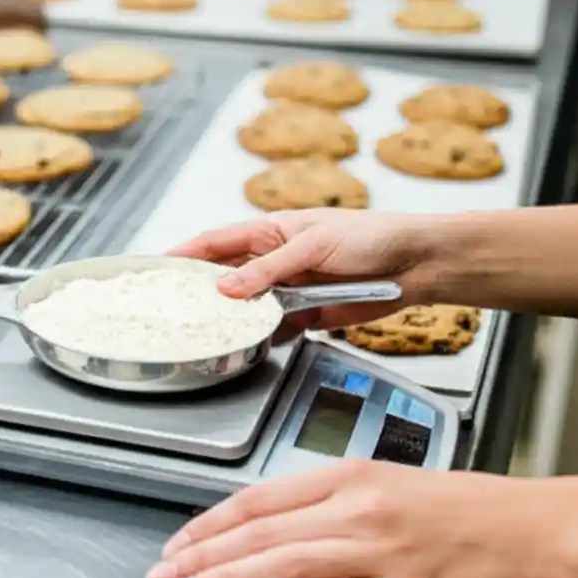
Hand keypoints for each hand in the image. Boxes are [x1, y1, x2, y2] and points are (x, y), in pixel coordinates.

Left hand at [144, 460, 577, 577]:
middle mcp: (355, 509)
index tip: (177, 541)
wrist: (523, 529)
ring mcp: (375, 552)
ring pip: (280, 564)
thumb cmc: (455, 504)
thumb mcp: (380, 478)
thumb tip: (260, 523)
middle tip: (164, 572)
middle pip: (257, 532)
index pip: (257, 497)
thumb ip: (321, 497)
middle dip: (201, 554)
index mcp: (347, 475)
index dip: (208, 522)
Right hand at [169, 209, 442, 330]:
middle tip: (174, 306)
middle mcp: (276, 260)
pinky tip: (251, 346)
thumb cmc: (373, 236)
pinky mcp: (308, 314)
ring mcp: (291, 288)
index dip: (187, 252)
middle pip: (228, 277)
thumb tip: (227, 287)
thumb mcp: (314, 244)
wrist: (418, 264)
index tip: (159, 264)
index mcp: (273, 231)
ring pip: (249, 306)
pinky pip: (276, 328)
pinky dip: (263, 338)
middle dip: (202, 291)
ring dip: (234, 318)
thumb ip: (269, 268)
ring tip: (208, 332)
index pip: (218, 241)